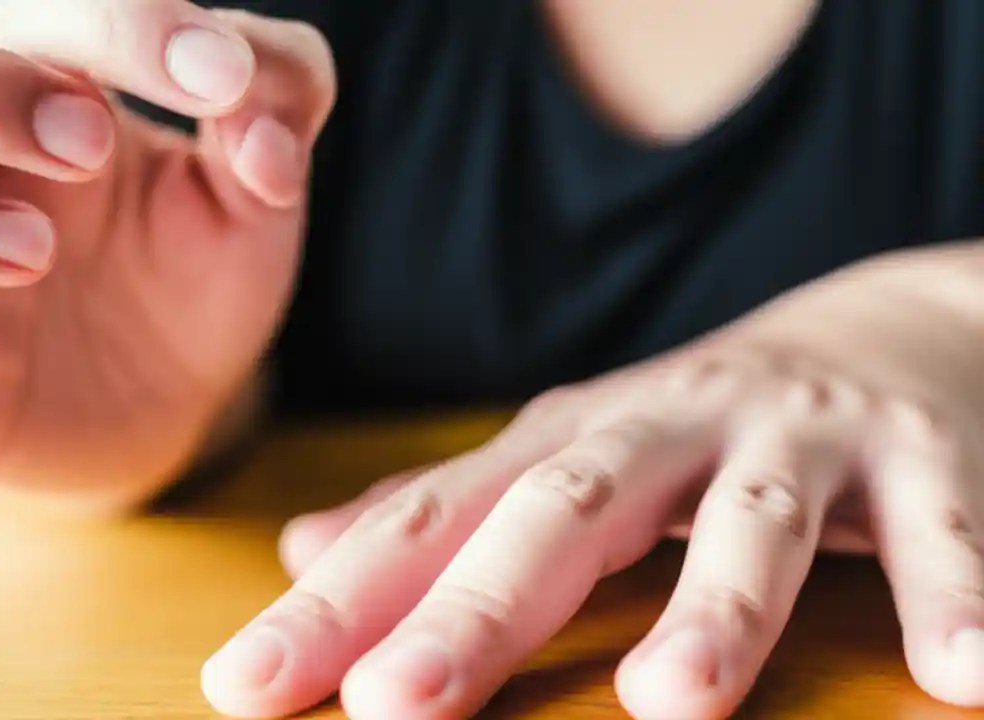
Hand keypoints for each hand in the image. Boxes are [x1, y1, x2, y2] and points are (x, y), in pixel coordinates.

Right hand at [0, 1, 334, 501]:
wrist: (177, 407)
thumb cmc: (194, 278)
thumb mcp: (257, 196)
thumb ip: (275, 115)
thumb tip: (257, 111)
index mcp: (36, 103)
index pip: (33, 15)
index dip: (121, 24)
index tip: (219, 81)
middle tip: (87, 144)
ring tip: (35, 255)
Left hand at [204, 254, 983, 718]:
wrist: (880, 325)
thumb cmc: (695, 425)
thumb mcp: (566, 458)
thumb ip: (445, 509)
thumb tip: (309, 549)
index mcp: (568, 446)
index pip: (433, 525)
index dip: (335, 605)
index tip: (243, 688)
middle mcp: (664, 431)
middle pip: (559, 515)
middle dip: (479, 610)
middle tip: (394, 706)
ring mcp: (790, 438)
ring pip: (745, 522)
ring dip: (713, 610)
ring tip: (669, 704)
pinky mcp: (915, 458)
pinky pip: (936, 529)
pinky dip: (955, 593)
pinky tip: (967, 679)